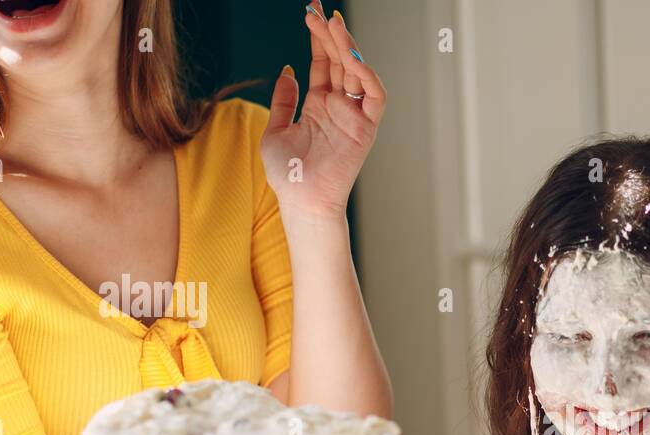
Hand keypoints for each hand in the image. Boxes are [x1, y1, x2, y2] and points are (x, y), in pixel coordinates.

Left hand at [261, 1, 385, 219]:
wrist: (300, 201)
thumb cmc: (287, 175)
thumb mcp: (275, 129)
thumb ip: (284, 100)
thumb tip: (288, 70)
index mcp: (319, 107)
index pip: (322, 64)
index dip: (317, 38)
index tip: (310, 13)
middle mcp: (339, 109)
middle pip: (338, 62)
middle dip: (330, 34)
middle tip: (317, 8)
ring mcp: (353, 118)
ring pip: (356, 73)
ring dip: (345, 47)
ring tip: (329, 24)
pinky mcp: (365, 129)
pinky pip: (374, 96)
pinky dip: (365, 74)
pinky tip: (349, 56)